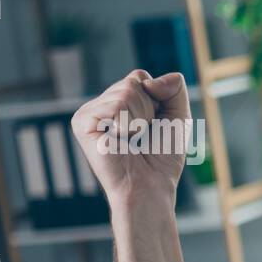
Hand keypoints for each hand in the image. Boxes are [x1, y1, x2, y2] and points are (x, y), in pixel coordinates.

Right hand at [71, 70, 191, 206]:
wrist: (149, 185)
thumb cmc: (162, 156)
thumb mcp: (179, 116)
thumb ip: (175, 88)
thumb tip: (151, 79)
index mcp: (120, 101)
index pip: (140, 77)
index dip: (157, 99)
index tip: (154, 124)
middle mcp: (103, 103)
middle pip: (134, 81)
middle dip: (150, 108)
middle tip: (142, 135)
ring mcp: (90, 111)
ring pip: (127, 90)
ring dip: (141, 118)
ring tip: (132, 139)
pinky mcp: (82, 122)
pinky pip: (115, 104)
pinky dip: (128, 124)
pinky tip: (120, 141)